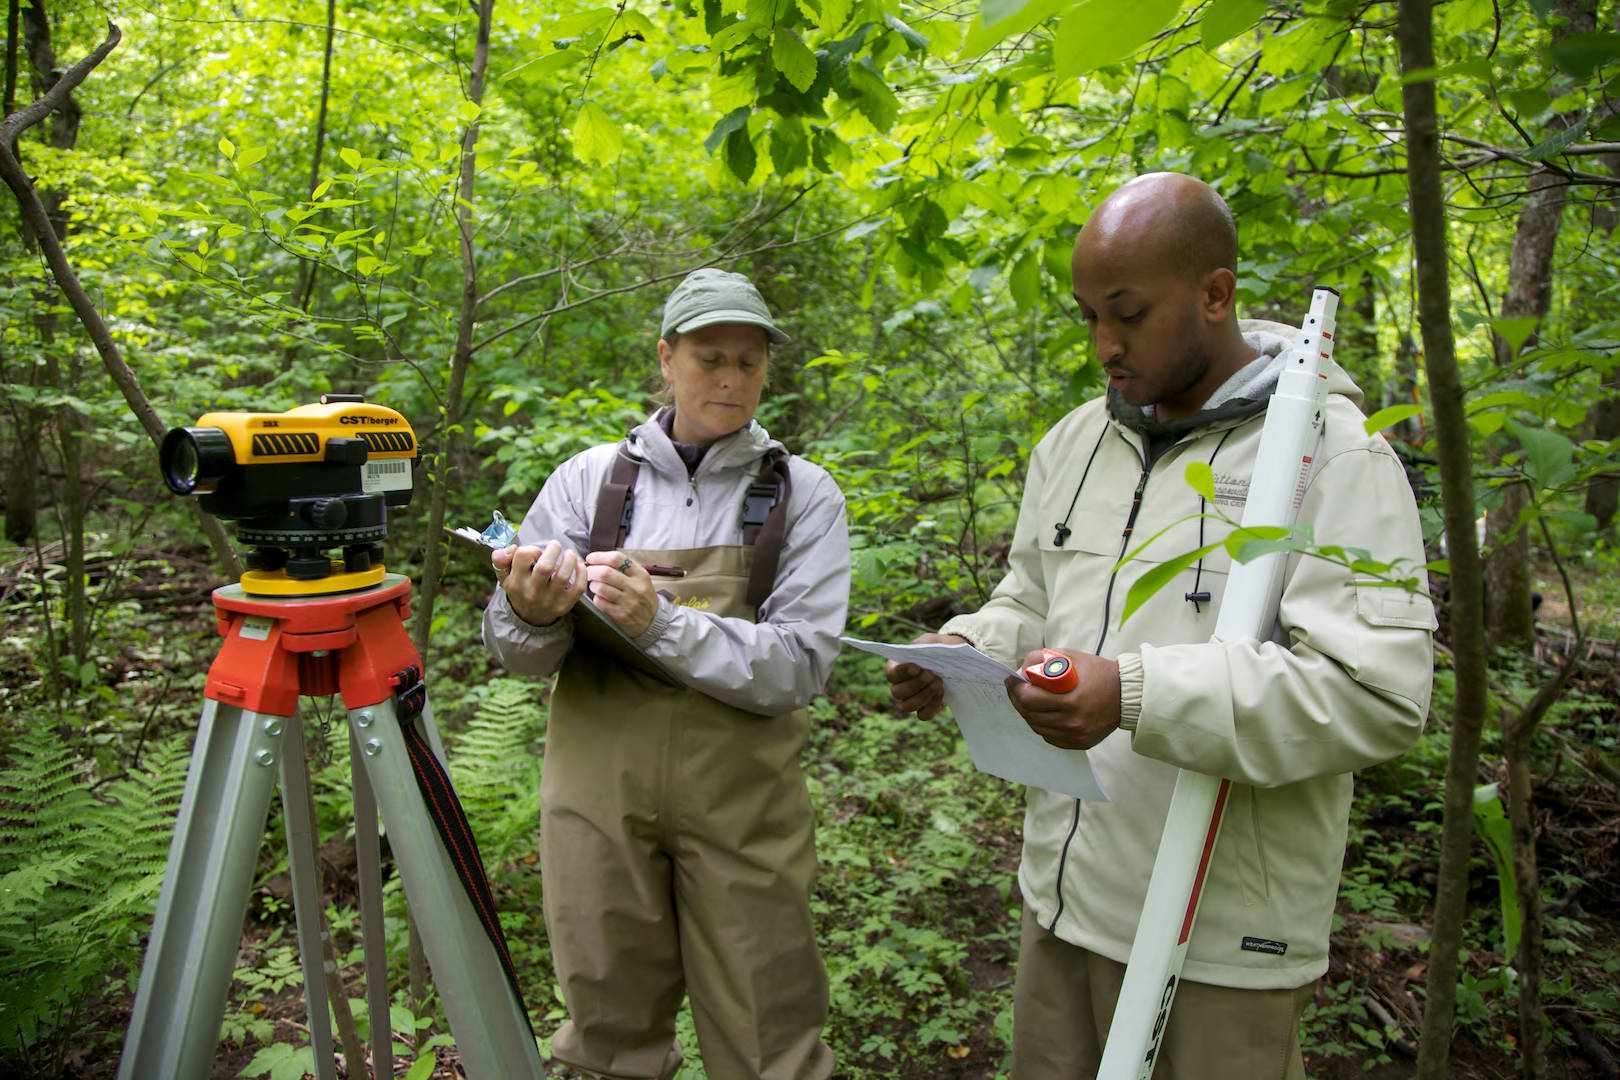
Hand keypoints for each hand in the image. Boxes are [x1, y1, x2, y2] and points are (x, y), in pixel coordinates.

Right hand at [493, 540, 587, 626]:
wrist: (529, 618)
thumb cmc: (519, 589)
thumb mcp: (504, 576)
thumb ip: (500, 559)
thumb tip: (512, 548)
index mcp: (516, 582)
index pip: (523, 556)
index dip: (532, 549)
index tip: (537, 552)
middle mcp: (532, 592)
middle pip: (545, 566)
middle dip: (554, 550)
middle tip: (556, 545)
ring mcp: (550, 600)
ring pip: (563, 575)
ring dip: (569, 559)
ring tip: (569, 553)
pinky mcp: (565, 605)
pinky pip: (578, 587)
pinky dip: (581, 573)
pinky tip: (578, 564)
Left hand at [584, 551, 659, 638]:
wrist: (652, 621)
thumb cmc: (642, 596)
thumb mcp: (641, 579)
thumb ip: (623, 568)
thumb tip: (597, 559)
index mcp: (640, 574)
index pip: (617, 559)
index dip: (599, 556)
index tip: (591, 558)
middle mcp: (635, 587)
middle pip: (605, 573)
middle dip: (591, 571)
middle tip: (589, 572)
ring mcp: (628, 602)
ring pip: (600, 587)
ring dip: (593, 585)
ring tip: (595, 585)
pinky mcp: (620, 615)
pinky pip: (600, 602)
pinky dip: (596, 598)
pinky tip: (600, 598)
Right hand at [885, 632, 966, 720]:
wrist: (955, 661)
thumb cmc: (938, 649)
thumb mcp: (932, 641)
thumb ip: (924, 644)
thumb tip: (919, 650)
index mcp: (896, 668)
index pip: (892, 674)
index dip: (902, 672)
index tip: (917, 667)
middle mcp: (899, 686)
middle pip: (898, 692)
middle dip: (915, 684)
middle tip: (931, 674)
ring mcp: (911, 700)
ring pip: (908, 706)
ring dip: (924, 695)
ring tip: (938, 683)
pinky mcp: (924, 709)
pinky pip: (923, 715)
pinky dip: (932, 705)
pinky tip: (942, 693)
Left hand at [1005, 649, 1121, 749]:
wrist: (1126, 694)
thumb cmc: (1097, 672)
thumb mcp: (1069, 657)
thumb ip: (1042, 660)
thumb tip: (1020, 670)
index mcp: (1070, 700)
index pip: (1028, 700)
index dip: (1015, 689)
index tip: (1012, 680)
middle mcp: (1072, 721)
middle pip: (1030, 715)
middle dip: (1018, 700)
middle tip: (1017, 690)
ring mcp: (1075, 735)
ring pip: (1037, 727)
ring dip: (1029, 713)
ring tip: (1030, 700)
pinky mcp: (1079, 743)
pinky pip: (1049, 737)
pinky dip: (1043, 725)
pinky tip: (1044, 713)